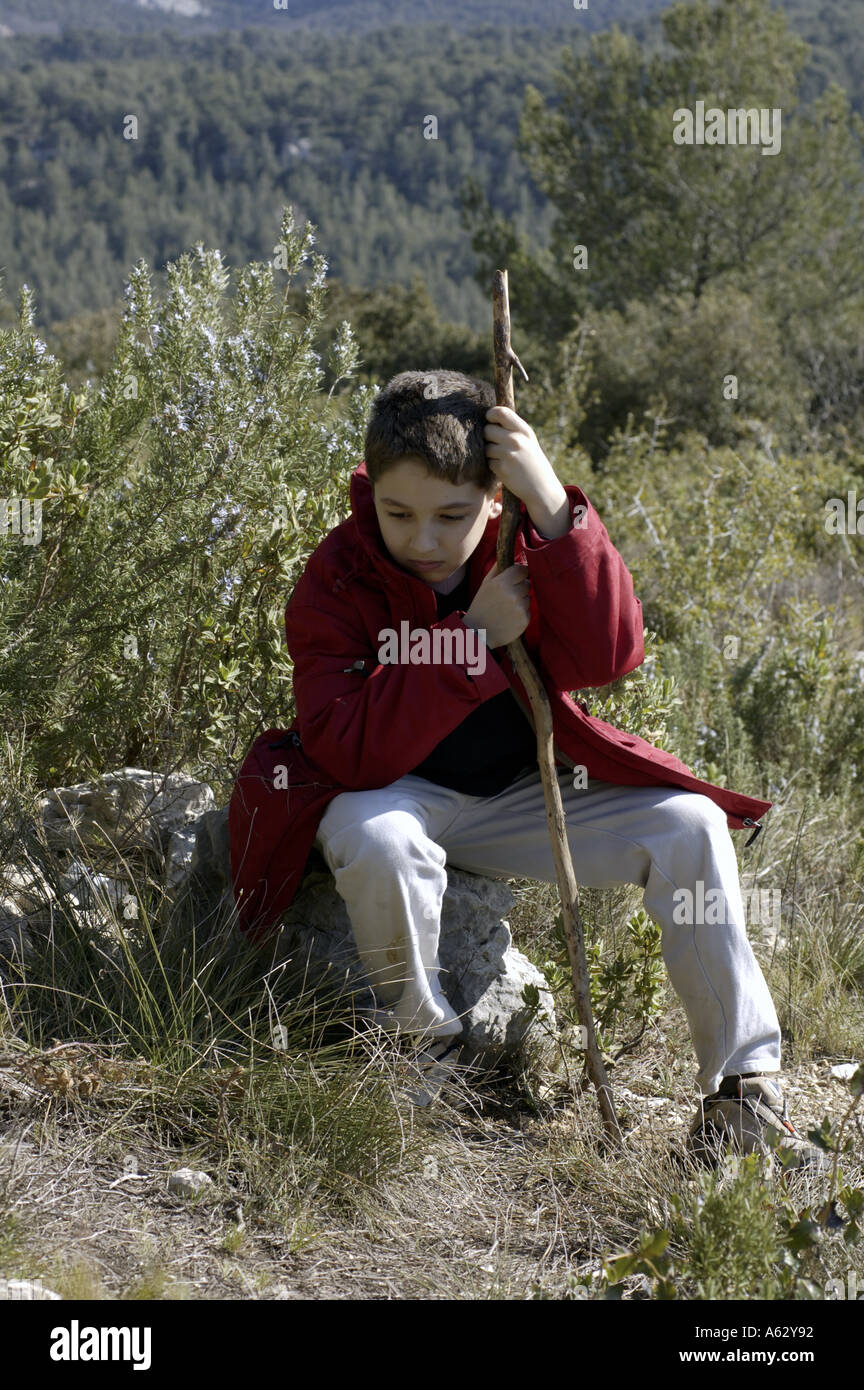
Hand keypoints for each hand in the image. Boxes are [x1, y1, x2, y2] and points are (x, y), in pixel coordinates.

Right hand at [461, 560, 529, 648]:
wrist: (479, 632)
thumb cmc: (481, 605)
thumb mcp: (485, 584)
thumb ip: (498, 568)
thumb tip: (514, 555)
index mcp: (502, 582)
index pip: (523, 570)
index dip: (519, 573)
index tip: (515, 578)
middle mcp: (513, 594)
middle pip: (527, 583)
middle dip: (519, 587)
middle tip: (506, 596)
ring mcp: (520, 607)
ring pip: (528, 597)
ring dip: (521, 600)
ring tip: (506, 608)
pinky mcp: (525, 620)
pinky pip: (528, 610)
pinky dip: (521, 612)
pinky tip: (509, 617)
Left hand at [484, 406, 569, 537]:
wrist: (541, 486)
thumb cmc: (531, 460)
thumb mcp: (528, 440)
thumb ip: (512, 427)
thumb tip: (488, 417)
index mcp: (523, 430)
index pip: (500, 412)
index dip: (491, 415)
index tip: (490, 420)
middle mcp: (516, 440)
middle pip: (487, 430)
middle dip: (489, 437)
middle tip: (499, 445)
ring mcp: (508, 454)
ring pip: (486, 447)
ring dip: (491, 453)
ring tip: (505, 458)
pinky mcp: (502, 468)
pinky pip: (488, 462)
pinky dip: (494, 465)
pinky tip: (506, 469)